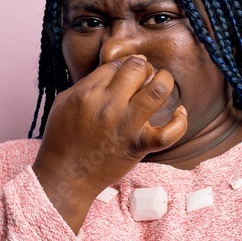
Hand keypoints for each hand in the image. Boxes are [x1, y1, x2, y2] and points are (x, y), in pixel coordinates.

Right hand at [33, 54, 187, 199]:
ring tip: (162, 85)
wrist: (65, 177)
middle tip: (145, 77)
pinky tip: (179, 113)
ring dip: (164, 82)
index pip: (117, 63)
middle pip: (138, 68)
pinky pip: (169, 133)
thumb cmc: (62, 140)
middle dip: (145, 67)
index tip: (128, 74)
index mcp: (88, 93)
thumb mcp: (64, 102)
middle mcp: (108, 106)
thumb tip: (111, 70)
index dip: (125, 65)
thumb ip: (86, 83)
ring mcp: (125, 126)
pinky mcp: (138, 146)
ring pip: (158, 90)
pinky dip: (179, 121)